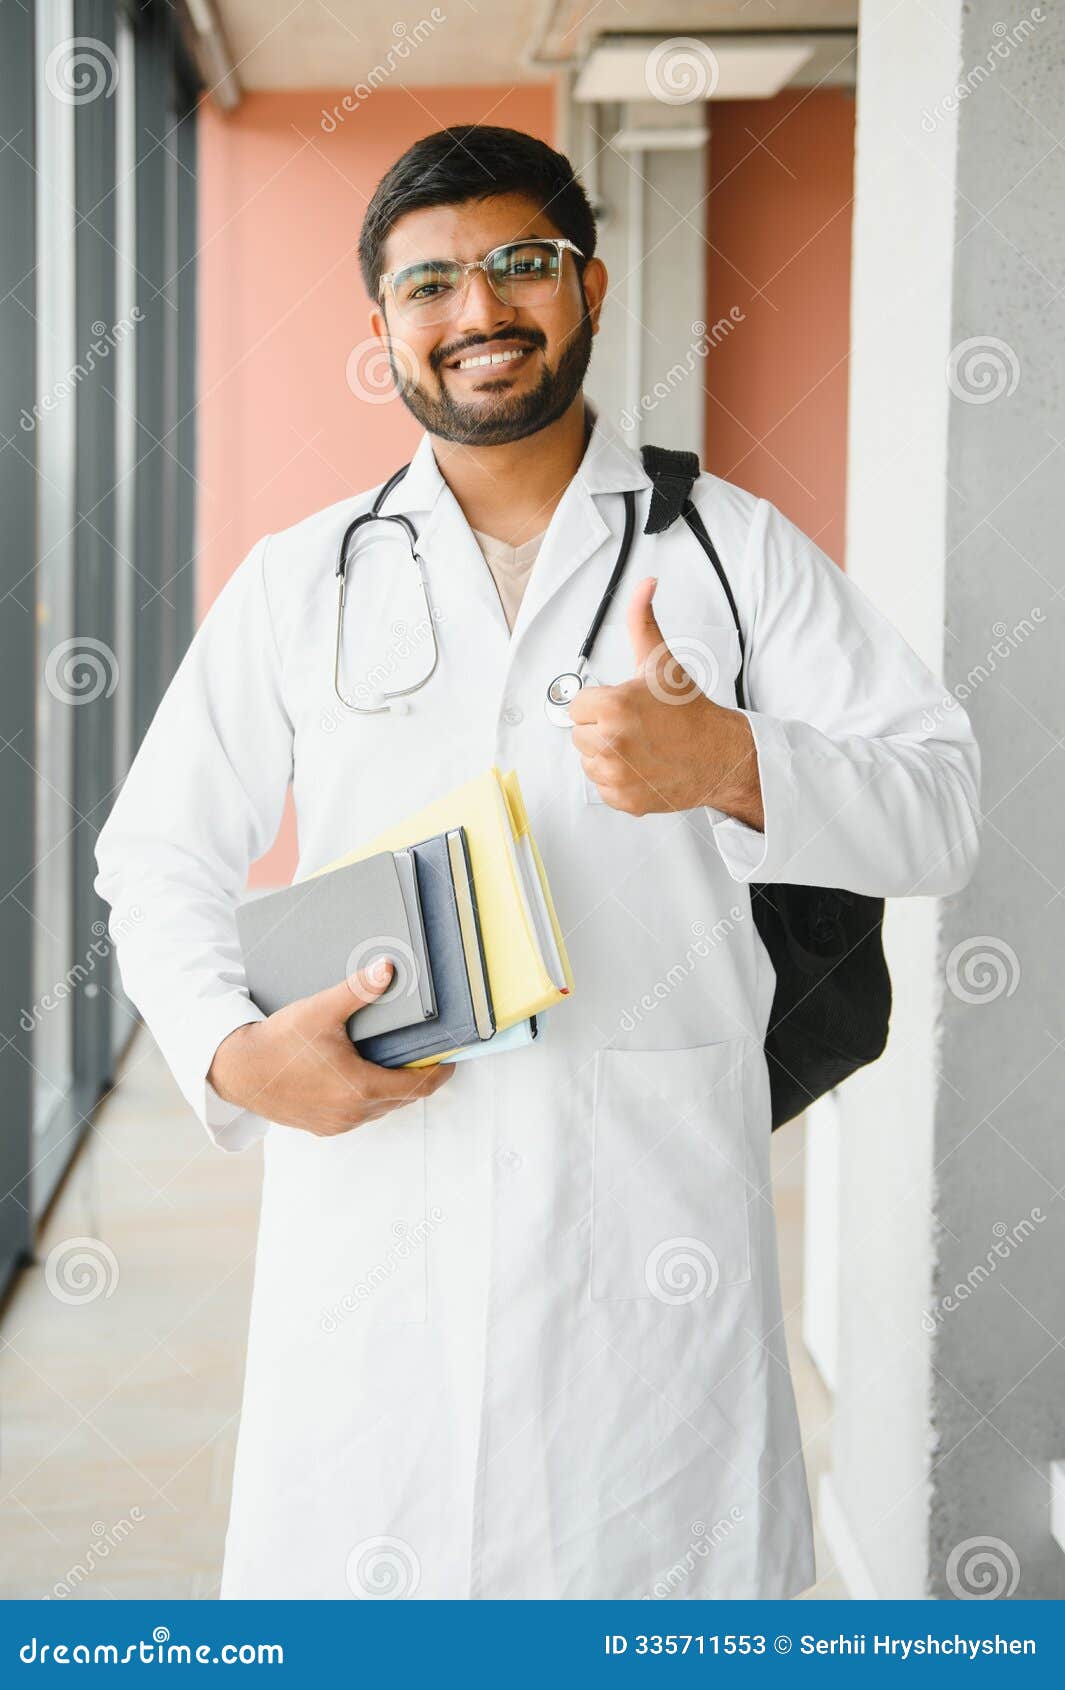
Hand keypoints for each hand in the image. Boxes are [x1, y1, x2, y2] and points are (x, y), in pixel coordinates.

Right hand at [208, 959, 454, 1135]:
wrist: (238, 1070)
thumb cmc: (279, 1040)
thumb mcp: (321, 1010)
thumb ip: (358, 990)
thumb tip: (388, 968)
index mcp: (360, 1088)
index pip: (417, 1085)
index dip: (439, 1073)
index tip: (451, 1060)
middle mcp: (352, 1113)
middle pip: (403, 1098)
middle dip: (418, 1079)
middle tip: (427, 1056)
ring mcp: (337, 1125)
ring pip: (382, 1109)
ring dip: (393, 1090)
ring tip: (398, 1064)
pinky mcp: (322, 1128)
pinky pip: (360, 1116)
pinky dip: (370, 1100)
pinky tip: (365, 1078)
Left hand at [569, 577, 764, 825]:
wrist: (719, 755)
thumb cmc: (689, 711)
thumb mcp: (660, 662)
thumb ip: (642, 620)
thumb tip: (645, 584)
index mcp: (614, 707)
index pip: (576, 706)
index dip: (599, 704)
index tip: (623, 706)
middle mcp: (611, 743)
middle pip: (579, 734)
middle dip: (601, 728)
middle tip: (635, 726)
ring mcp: (617, 775)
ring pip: (588, 761)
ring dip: (606, 754)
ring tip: (638, 746)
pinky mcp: (623, 800)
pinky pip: (601, 787)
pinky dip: (617, 780)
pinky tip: (641, 767)